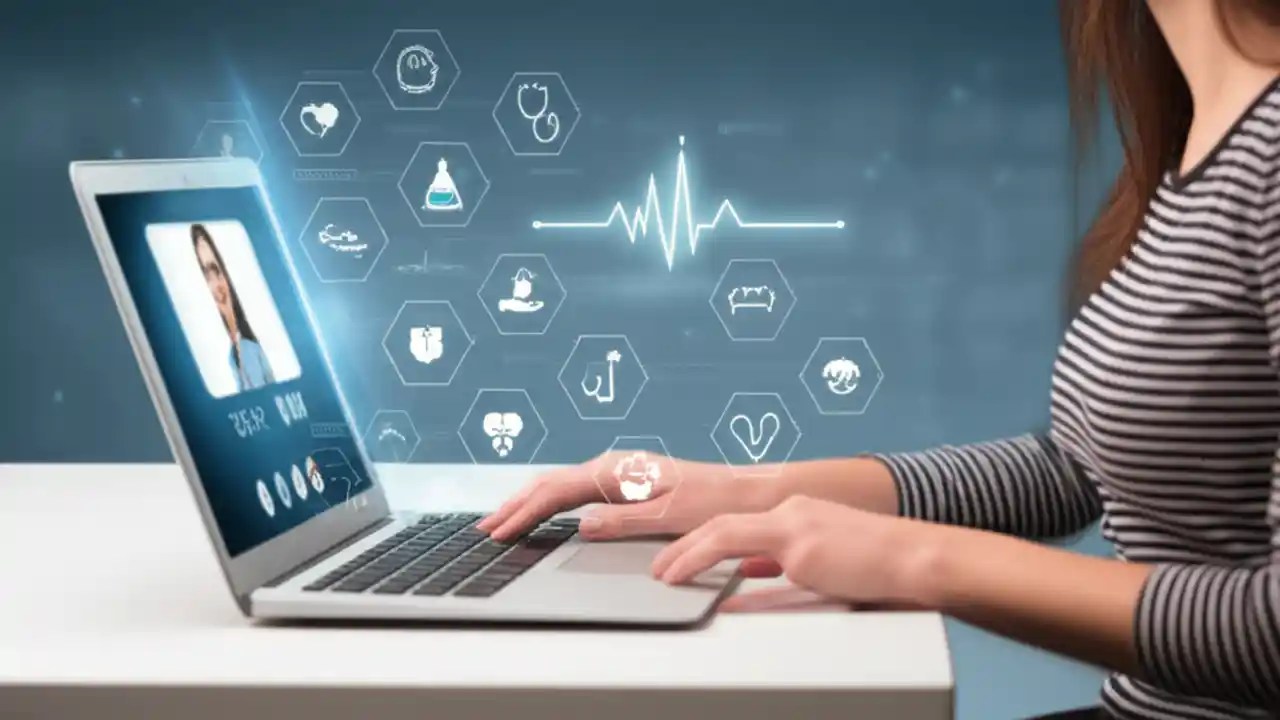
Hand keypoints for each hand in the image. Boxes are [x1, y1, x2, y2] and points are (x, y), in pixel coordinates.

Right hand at [477, 452, 777, 542]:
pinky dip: (549, 503)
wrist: (746, 494)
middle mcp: (613, 467)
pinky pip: (575, 491)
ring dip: (528, 503)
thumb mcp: (670, 517)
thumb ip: (623, 521)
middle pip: (549, 484)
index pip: (556, 492)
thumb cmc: (714, 504)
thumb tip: (581, 523)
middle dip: (515, 506)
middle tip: (484, 529)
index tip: (498, 532)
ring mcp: (618, 473)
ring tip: (500, 521)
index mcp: (618, 472)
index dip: (522, 513)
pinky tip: (541, 514)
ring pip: (559, 486)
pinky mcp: (625, 483)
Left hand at [651, 495, 934, 607]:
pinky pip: (732, 546)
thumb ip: (783, 570)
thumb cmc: (882, 569)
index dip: (706, 542)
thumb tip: (747, 579)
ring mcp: (793, 524)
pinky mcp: (797, 543)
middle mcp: (792, 512)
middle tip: (660, 564)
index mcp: (799, 517)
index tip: (683, 557)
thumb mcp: (823, 570)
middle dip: (685, 543)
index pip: (740, 526)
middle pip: (721, 522)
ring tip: (662, 573)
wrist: (917, 559)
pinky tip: (682, 576)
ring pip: (720, 529)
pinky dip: (699, 559)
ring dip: (684, 552)